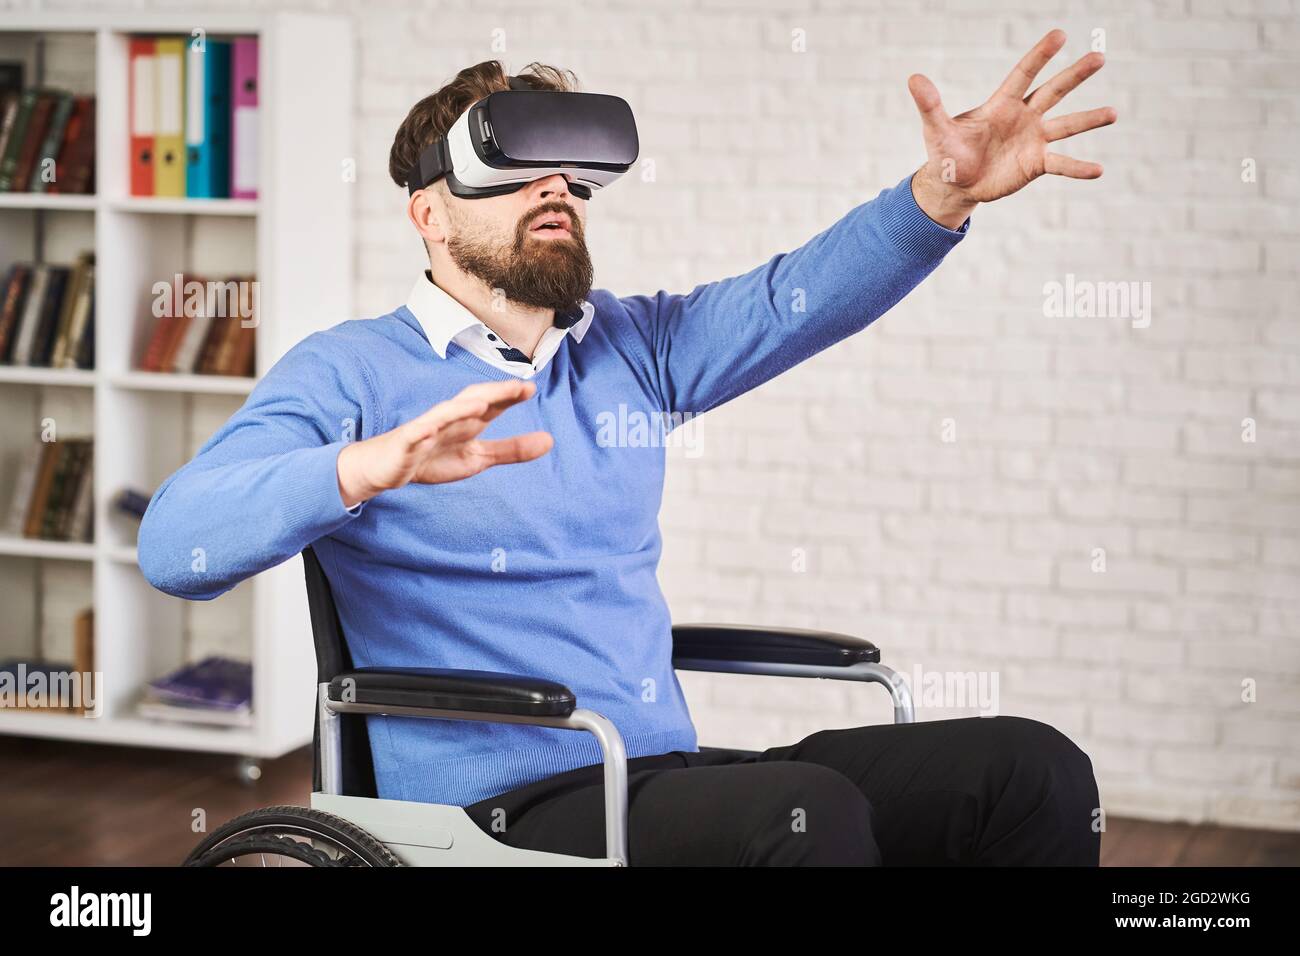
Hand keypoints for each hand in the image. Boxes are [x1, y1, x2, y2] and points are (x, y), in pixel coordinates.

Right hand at [337, 379, 552, 506]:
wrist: (386, 469)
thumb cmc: (432, 458)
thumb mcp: (478, 458)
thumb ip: (512, 449)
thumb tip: (550, 441)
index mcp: (468, 422)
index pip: (491, 404)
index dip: (509, 395)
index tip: (531, 388)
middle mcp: (449, 419)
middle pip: (472, 400)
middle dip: (493, 393)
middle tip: (518, 387)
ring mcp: (426, 429)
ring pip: (445, 414)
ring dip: (462, 407)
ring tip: (483, 403)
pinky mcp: (406, 443)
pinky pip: (415, 435)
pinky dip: (424, 430)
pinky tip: (432, 427)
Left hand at [907, 28, 1116, 228]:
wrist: (955, 183)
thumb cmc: (946, 151)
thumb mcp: (937, 129)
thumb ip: (930, 105)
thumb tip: (913, 78)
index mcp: (1002, 104)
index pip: (1024, 74)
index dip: (1040, 56)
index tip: (1060, 35)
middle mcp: (1023, 117)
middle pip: (1053, 91)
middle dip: (1075, 75)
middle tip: (1099, 56)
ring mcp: (1033, 140)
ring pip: (1065, 125)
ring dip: (1088, 119)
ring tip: (1113, 113)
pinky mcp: (1035, 164)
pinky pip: (1061, 164)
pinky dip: (1078, 167)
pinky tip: (1099, 170)